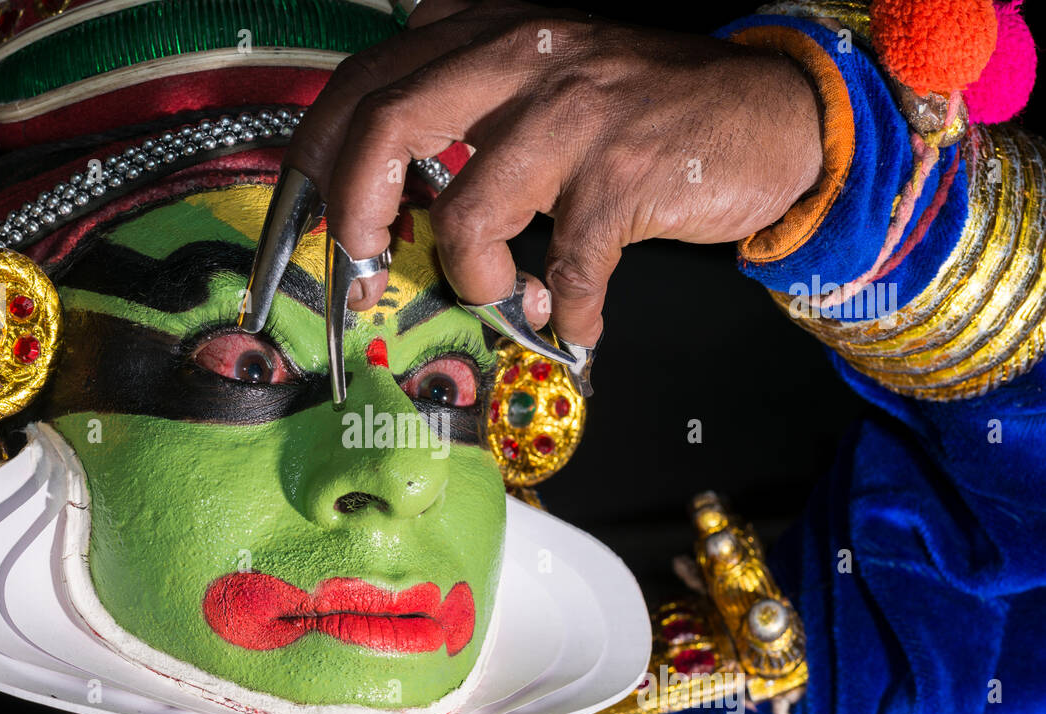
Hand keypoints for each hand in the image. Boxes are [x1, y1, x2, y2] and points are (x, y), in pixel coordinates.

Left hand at [285, 0, 823, 346]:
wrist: (769, 113)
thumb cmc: (641, 108)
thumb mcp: (542, 71)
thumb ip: (464, 102)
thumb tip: (382, 193)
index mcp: (488, 32)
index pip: (365, 82)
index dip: (315, 162)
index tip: (304, 229)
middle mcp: (523, 58)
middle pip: (387, 124)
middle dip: (354, 214)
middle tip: (366, 268)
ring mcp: (575, 116)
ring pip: (469, 212)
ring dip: (475, 278)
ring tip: (508, 292)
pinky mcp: (625, 176)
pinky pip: (569, 268)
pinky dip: (568, 313)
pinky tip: (577, 322)